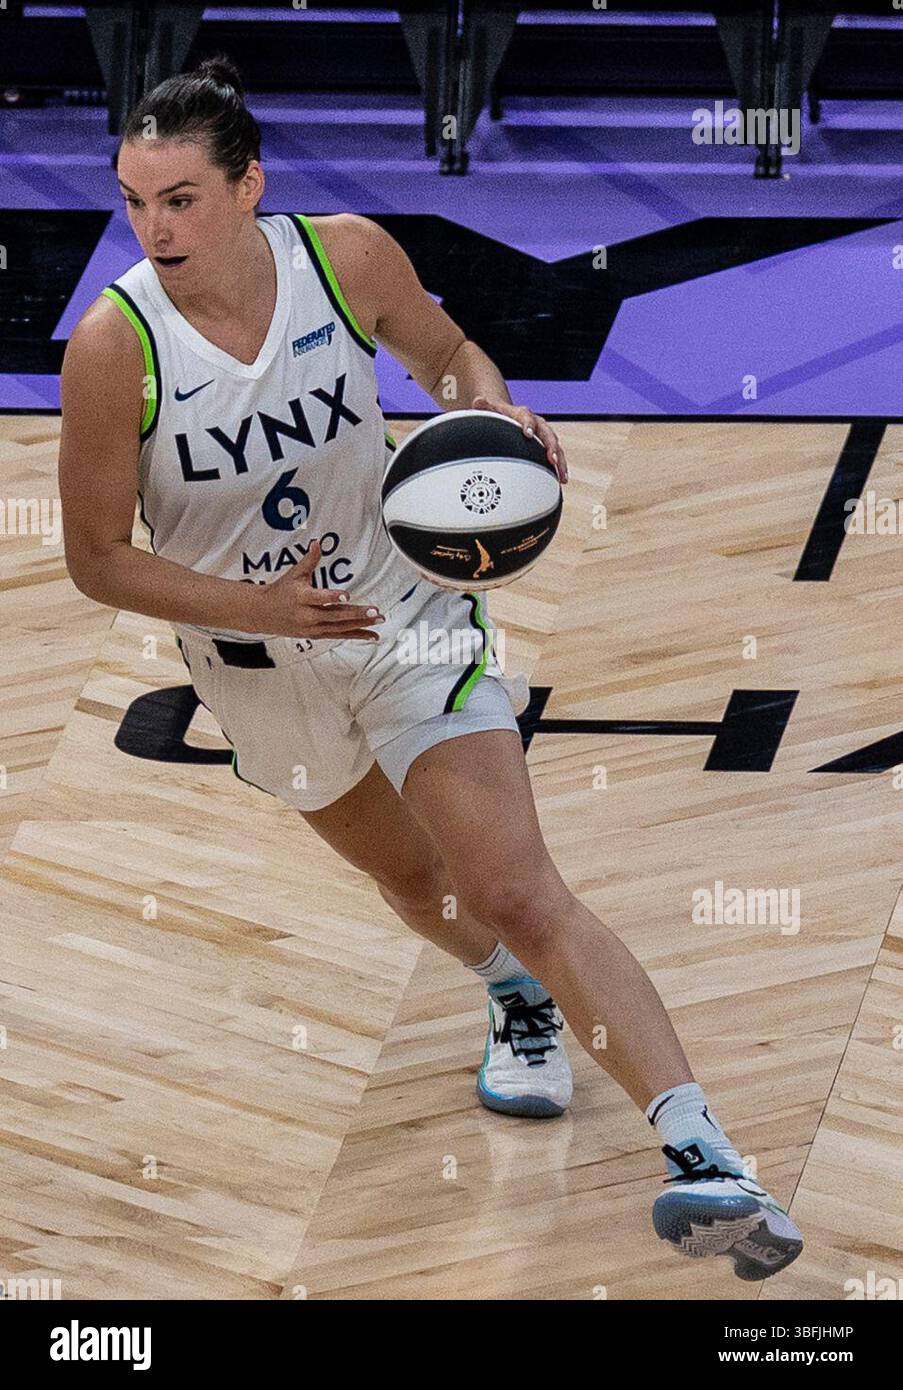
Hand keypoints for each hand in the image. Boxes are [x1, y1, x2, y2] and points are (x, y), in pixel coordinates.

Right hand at [251, 540, 384, 640]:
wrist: (263, 613)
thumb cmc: (280, 592)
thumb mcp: (294, 574)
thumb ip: (309, 560)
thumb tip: (318, 544)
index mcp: (301, 597)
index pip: (319, 598)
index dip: (332, 597)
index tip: (346, 595)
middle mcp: (307, 615)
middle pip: (335, 615)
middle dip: (356, 614)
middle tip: (373, 612)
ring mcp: (312, 628)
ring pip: (339, 628)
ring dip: (360, 625)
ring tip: (377, 620)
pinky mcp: (316, 635)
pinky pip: (338, 636)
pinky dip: (355, 635)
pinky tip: (370, 635)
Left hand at [472, 394, 567, 483]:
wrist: (508, 413)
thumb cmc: (498, 413)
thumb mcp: (491, 409)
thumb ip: (485, 406)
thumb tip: (478, 401)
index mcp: (522, 414)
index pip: (527, 417)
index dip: (528, 424)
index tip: (528, 434)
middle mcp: (537, 423)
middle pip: (547, 434)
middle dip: (551, 447)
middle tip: (552, 459)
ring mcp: (543, 435)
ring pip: (555, 447)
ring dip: (560, 461)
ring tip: (562, 476)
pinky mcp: (546, 446)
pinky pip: (555, 456)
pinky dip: (559, 468)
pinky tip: (561, 480)